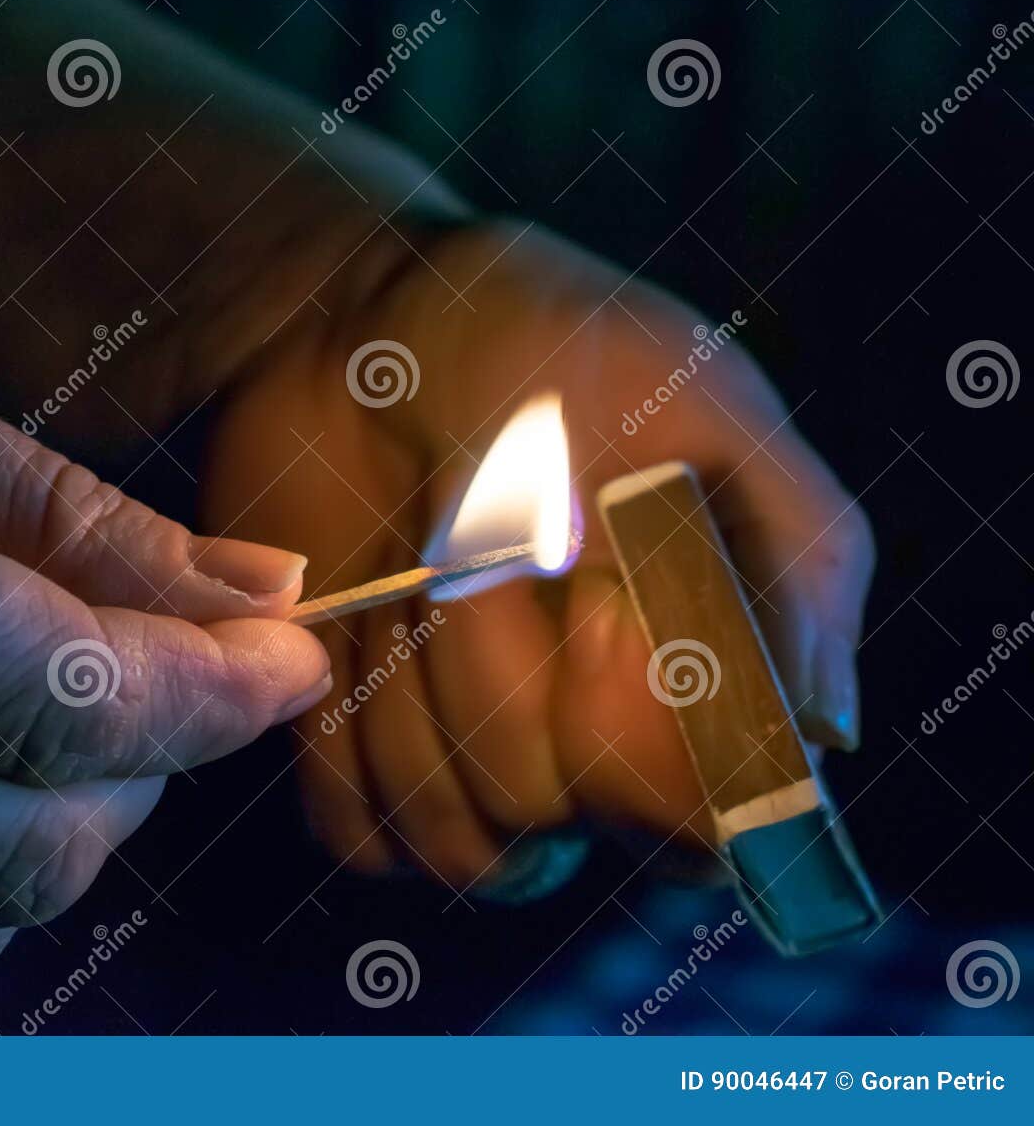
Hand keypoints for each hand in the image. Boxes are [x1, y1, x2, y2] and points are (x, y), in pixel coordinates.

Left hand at [204, 221, 873, 887]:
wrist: (357, 323)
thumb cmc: (538, 344)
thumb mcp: (692, 399)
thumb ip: (791, 555)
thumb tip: (823, 736)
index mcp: (701, 677)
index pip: (694, 816)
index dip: (623, 721)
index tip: (585, 594)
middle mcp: (592, 744)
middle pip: (548, 816)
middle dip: (494, 671)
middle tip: (478, 549)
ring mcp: (474, 761)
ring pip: (454, 840)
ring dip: (409, 692)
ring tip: (407, 571)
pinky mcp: (363, 759)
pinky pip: (360, 836)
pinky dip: (341, 740)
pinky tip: (351, 627)